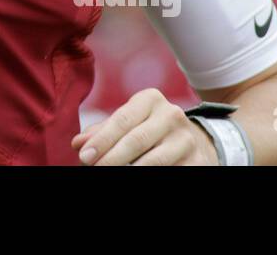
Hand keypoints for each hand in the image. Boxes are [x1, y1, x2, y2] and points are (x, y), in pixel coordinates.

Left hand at [71, 88, 218, 165]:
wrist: (193, 142)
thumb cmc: (148, 130)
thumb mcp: (128, 123)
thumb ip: (103, 132)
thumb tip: (79, 144)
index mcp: (150, 99)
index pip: (122, 120)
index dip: (102, 140)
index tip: (84, 156)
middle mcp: (171, 115)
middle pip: (136, 140)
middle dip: (111, 158)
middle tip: (94, 168)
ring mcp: (186, 139)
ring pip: (154, 161)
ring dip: (130, 171)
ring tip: (112, 175)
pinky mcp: (198, 161)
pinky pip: (171, 171)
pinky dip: (150, 176)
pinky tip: (134, 177)